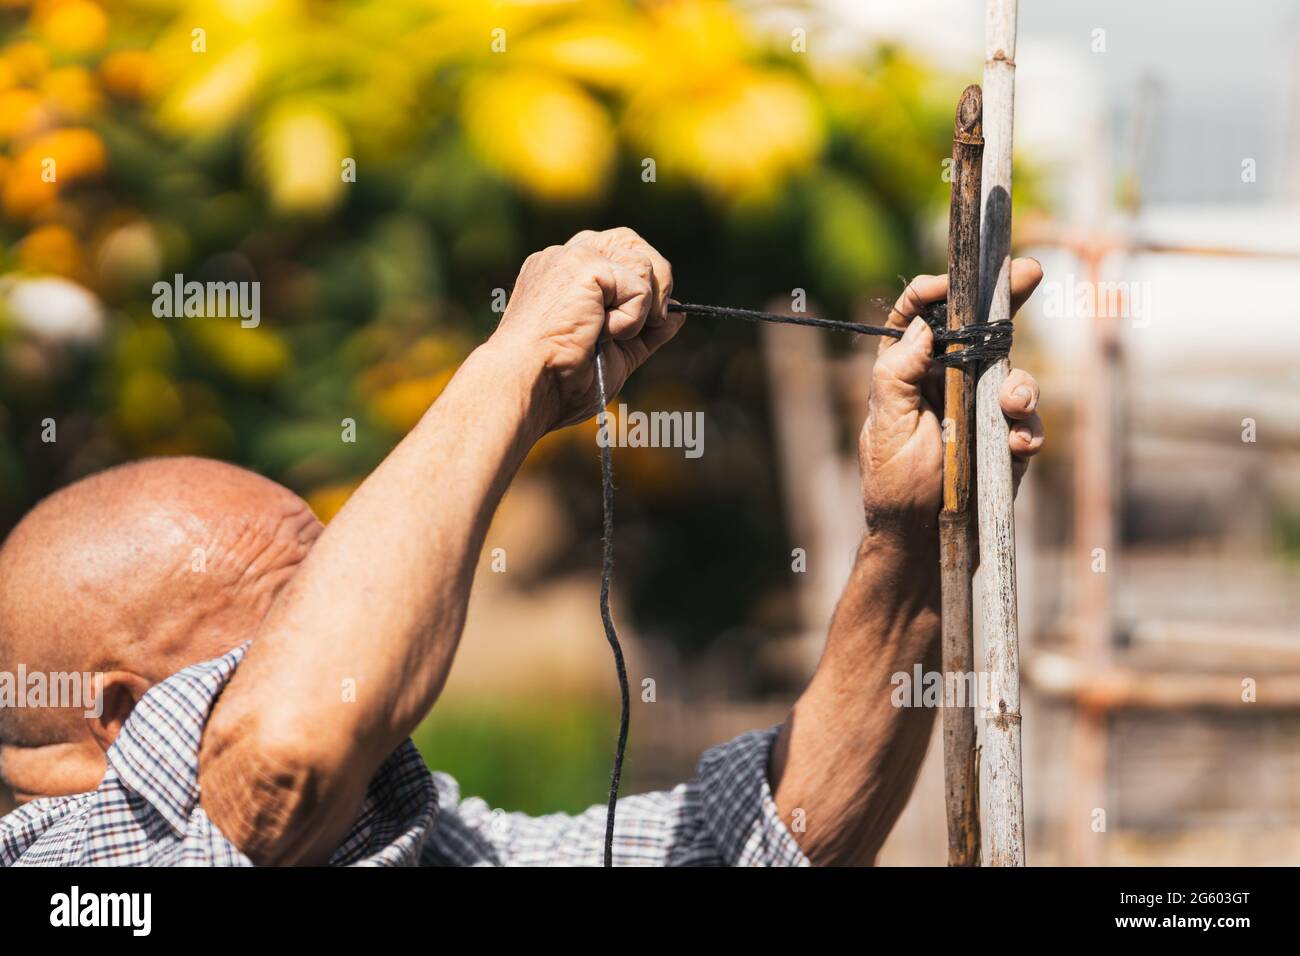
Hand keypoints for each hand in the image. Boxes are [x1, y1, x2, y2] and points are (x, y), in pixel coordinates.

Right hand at [492, 227, 684, 430]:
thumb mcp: (615, 352)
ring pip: (643, 266)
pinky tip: (599, 334)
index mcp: (562, 273)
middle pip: (633, 243)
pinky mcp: (585, 265)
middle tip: (649, 323)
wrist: (530, 386)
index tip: (646, 319)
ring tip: (602, 336)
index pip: (617, 252)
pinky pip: (640, 288)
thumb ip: (645, 329)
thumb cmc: (559, 380)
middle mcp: (565, 256)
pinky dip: (631, 320)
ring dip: (638, 313)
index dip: (641, 281)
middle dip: (656, 282)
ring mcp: (573, 256)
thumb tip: (679, 312)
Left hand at [860, 258, 1044, 533]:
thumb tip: (922, 325)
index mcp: (908, 373)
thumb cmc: (893, 485)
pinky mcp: (1006, 439)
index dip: (931, 293)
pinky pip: (1028, 423)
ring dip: (1020, 384)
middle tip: (1028, 272)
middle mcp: (947, 383)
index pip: (918, 319)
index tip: (948, 283)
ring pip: (1012, 375)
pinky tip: (1016, 445)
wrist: (922, 542)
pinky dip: (1026, 430)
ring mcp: (981, 409)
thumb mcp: (886, 427)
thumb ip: (898, 373)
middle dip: (1003, 299)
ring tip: (1013, 402)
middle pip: (977, 331)